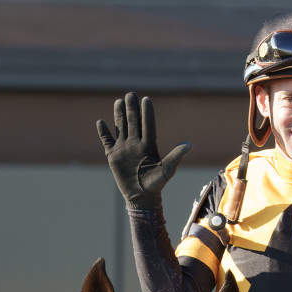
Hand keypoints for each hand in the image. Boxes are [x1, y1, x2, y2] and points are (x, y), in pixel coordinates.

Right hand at [96, 94, 191, 209]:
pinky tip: (101, 122)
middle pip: (133, 122)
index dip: (146, 113)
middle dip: (132, 108)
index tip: (146, 99)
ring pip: (121, 127)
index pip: (147, 124)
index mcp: (149, 145)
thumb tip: (190, 145)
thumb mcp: (168, 169)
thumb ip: (176, 156)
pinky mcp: (113, 156)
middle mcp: (136, 143)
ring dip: (119, 115)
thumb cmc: (156, 184)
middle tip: (131, 94)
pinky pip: (107, 141)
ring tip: (119, 101)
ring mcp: (124, 148)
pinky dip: (103, 133)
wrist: (141, 197)